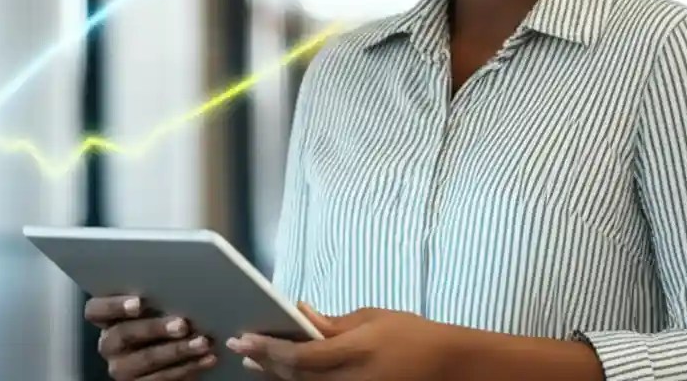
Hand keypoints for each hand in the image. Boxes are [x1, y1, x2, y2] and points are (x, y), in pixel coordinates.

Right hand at [84, 295, 216, 379]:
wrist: (172, 357)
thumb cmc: (166, 318)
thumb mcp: (158, 308)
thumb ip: (159, 297)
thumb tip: (182, 280)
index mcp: (108, 320)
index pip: (95, 310)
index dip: (113, 306)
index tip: (138, 303)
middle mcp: (109, 344)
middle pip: (123, 334)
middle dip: (155, 328)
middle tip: (182, 324)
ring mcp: (122, 368)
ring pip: (145, 359)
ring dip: (178, 350)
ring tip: (203, 342)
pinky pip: (161, 379)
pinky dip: (188, 367)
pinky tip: (207, 359)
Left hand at [226, 303, 456, 379]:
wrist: (446, 367)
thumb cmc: (411, 335)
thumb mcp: (372, 319)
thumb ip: (332, 323)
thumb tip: (299, 312)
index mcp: (357, 353)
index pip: (302, 356)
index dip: (269, 348)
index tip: (244, 337)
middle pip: (295, 377)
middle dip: (264, 361)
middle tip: (240, 346)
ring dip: (274, 374)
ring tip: (253, 359)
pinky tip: (282, 373)